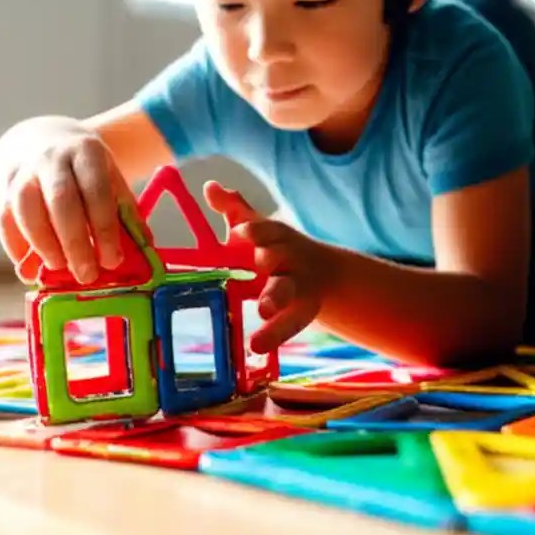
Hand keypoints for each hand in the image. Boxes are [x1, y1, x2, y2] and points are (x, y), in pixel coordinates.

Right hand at [0, 120, 133, 283]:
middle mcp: (51, 158)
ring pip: (25, 207)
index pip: (96, 191)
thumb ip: (124, 212)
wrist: (43, 139)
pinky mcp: (2, 187)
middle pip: (60, 200)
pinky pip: (4, 219)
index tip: (111, 260)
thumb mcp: (110, 179)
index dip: (104, 229)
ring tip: (58, 268)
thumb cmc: (84, 171)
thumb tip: (142, 251)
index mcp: (86, 152)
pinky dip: (15, 248)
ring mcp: (23, 171)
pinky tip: (29, 269)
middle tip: (86, 274)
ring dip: (42, 244)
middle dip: (74, 242)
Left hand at [204, 182, 332, 353]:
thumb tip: (210, 187)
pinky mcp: (299, 314)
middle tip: (262, 284)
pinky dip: (273, 336)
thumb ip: (236, 210)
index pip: (268, 231)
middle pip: (279, 261)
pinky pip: (287, 327)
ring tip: (262, 326)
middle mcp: (289, 262)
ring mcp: (298, 289)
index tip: (240, 232)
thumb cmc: (277, 248)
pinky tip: (257, 347)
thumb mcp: (260, 228)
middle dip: (271, 270)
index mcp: (278, 239)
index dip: (255, 232)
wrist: (324, 273)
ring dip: (275, 310)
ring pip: (287, 295)